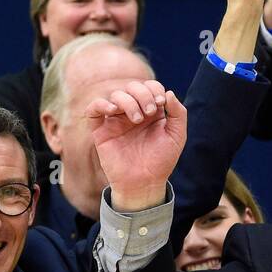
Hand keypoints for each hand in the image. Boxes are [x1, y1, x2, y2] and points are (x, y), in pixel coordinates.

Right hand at [86, 80, 186, 211]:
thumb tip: (169, 92)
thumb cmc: (161, 161)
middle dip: (142, 94)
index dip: (154, 89)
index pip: (149, 87)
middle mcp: (132, 113)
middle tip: (149, 112)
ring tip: (136, 119)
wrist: (145, 183)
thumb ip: (178, 113)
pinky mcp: (101, 131)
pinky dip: (101, 104)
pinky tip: (114, 111)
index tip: (161, 102)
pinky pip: (93, 110)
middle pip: (132, 87)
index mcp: (150, 112)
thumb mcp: (177, 136)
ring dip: (128, 101)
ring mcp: (116, 120)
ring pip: (115, 96)